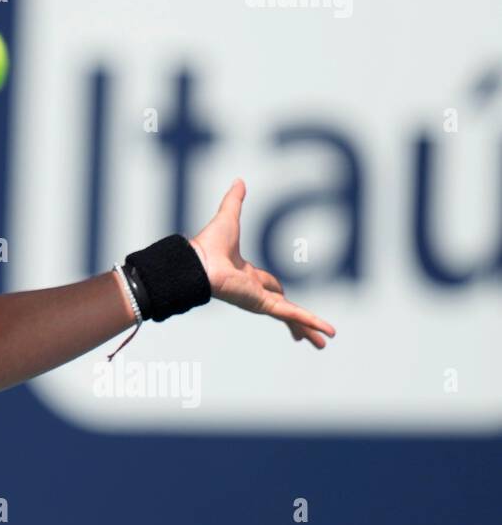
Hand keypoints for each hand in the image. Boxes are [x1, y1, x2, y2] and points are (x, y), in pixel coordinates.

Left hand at [189, 178, 336, 348]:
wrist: (199, 262)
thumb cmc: (208, 243)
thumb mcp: (229, 217)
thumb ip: (235, 200)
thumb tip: (239, 180)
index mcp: (247, 275)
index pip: (270, 285)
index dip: (278, 288)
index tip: (283, 295)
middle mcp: (254, 291)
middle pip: (283, 306)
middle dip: (297, 320)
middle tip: (307, 332)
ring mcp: (260, 300)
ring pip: (291, 317)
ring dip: (307, 329)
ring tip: (322, 344)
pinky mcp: (264, 305)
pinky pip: (292, 315)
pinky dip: (310, 323)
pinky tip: (326, 334)